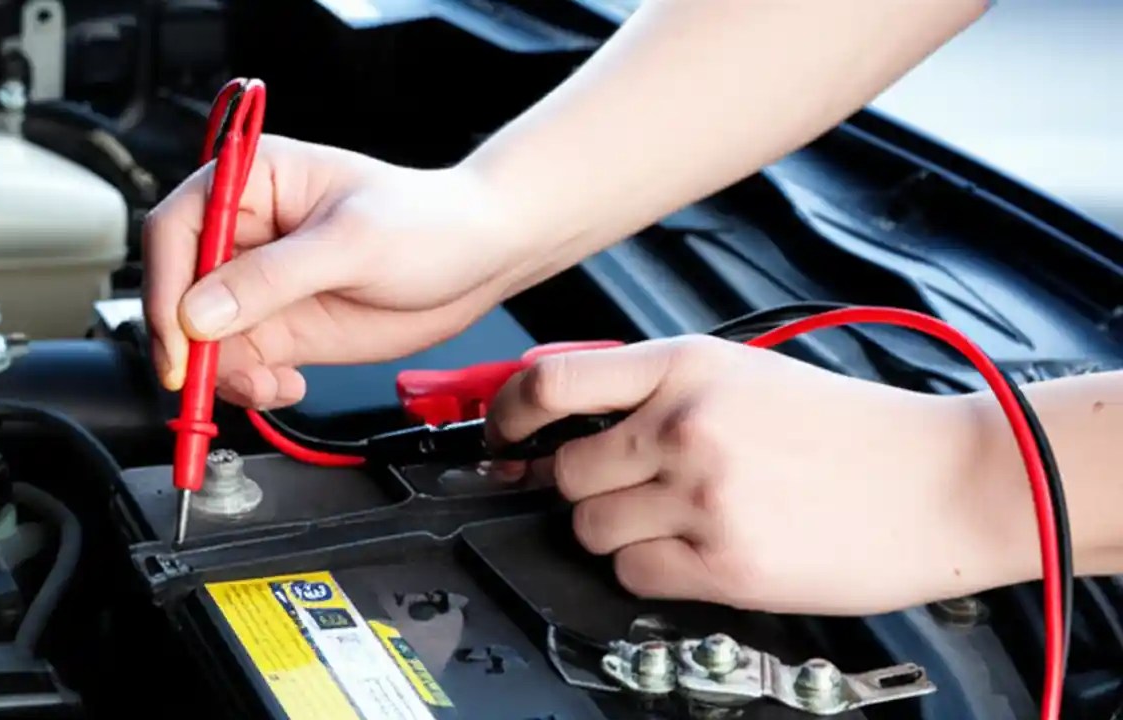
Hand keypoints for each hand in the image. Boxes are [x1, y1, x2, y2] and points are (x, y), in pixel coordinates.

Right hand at [143, 135, 533, 406]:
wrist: (480, 258)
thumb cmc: (429, 222)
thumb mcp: (353, 243)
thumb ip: (274, 278)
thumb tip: (200, 312)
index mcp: (253, 182)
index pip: (178, 229)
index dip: (166, 284)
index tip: (180, 337)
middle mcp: (248, 233)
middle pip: (178, 289)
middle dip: (188, 342)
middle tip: (207, 380)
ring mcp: (261, 285)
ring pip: (204, 337)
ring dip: (223, 373)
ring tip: (270, 384)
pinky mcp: (282, 327)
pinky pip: (239, 363)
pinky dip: (250, 386)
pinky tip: (286, 386)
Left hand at [485, 336, 1035, 614]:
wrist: (945, 480)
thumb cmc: (854, 430)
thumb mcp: (749, 375)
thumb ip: (660, 390)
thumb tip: (575, 422)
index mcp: (689, 364)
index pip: (552, 380)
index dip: (508, 415)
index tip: (502, 437)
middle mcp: (685, 422)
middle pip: (566, 472)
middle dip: (583, 490)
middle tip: (624, 492)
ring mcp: (702, 494)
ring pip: (592, 529)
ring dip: (617, 533)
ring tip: (676, 522)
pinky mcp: (724, 562)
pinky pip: (634, 574)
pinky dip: (652, 571)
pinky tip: (700, 552)